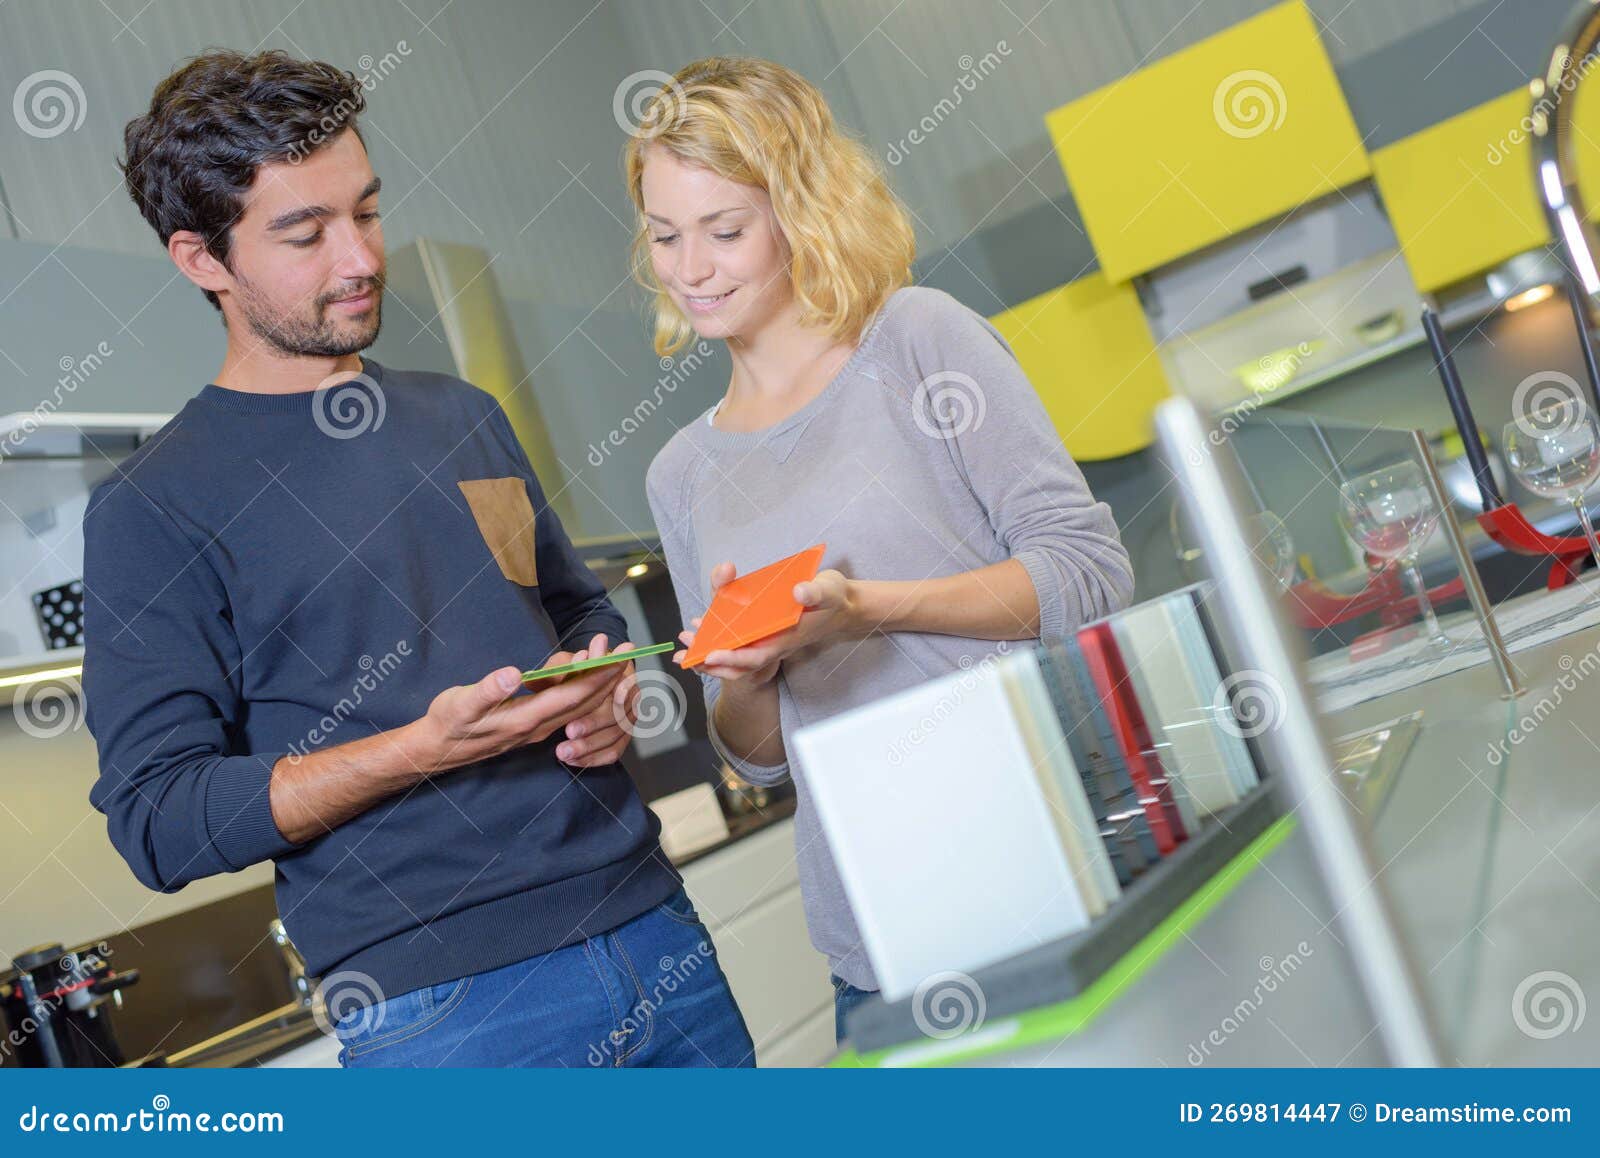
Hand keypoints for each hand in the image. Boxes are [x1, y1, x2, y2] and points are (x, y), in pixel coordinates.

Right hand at [411, 638, 630, 774]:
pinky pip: (566, 707)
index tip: (617, 656)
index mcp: (525, 718)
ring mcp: (537, 728)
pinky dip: (582, 689)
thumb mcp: (461, 703)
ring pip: (577, 705)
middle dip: (608, 675)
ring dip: (598, 682)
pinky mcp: (532, 725)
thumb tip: (512, 674)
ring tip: (613, 657)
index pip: (572, 696)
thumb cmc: (448, 722)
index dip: (598, 676)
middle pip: (583, 700)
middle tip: (627, 650)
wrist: (437, 750)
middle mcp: (538, 726)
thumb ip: (487, 690)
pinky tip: (586, 674)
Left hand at [556, 635, 640, 767]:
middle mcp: (631, 696)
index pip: (624, 686)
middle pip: (619, 714)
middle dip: (593, 724)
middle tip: (569, 731)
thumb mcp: (563, 663)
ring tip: (562, 752)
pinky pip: (613, 752)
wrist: (577, 685)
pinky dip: (593, 758)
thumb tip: (581, 658)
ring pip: (614, 736)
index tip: (591, 705)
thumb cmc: (570, 671)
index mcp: (623, 672)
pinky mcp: (622, 736)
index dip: (609, 696)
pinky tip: (572, 760)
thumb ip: (568, 664)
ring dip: (588, 746)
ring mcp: (629, 718)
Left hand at [674, 562, 860, 683]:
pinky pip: (737, 641)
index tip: (713, 654)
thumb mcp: (829, 589)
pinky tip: (701, 625)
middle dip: (710, 663)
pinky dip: (718, 637)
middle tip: (684, 656)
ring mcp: (768, 639)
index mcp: (786, 639)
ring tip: (685, 644)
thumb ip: (815, 591)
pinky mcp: (764, 631)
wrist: (843, 606)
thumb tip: (798, 591)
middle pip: (738, 664)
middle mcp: (773, 643)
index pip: (756, 656)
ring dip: (710, 653)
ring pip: (734, 655)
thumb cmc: (834, 597)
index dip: (734, 658)